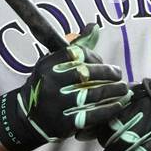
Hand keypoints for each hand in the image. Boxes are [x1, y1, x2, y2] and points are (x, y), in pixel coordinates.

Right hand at [0, 22, 130, 150]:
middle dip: (107, 73)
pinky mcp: (64, 123)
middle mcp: (50, 83)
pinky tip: (118, 104)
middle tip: (118, 74)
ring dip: (113, 91)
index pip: (76, 53)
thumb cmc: (47, 87)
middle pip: (86, 73)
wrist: (27, 118)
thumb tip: (94, 27)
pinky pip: (92, 115)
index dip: (94, 56)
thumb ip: (76, 47)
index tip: (102, 62)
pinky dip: (109, 109)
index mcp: (47, 65)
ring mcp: (56, 105)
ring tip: (123, 89)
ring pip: (92, 95)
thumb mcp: (54, 64)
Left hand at [92, 77, 150, 150]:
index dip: (95, 126)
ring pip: (127, 143)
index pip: (107, 109)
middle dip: (108, 144)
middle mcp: (146, 104)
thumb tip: (86, 128)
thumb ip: (123, 110)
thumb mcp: (150, 101)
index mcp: (139, 92)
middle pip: (114, 128)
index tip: (84, 136)